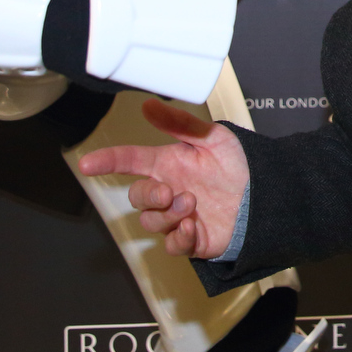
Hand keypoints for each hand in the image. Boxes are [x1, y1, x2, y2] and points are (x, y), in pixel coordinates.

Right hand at [77, 99, 249, 258]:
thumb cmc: (239, 165)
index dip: (107, 161)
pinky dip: (178, 239)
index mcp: (168, 164)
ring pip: (151, 223)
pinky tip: (192, 227)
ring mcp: (178, 216)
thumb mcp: (212, 137)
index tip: (87, 163)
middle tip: (169, 193)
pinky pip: (172, 246)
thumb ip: (179, 124)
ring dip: (168, 216)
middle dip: (148, 196)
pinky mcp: (192, 240)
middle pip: (137, 197)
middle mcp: (169, 190)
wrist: (264, 194)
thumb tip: (149, 106)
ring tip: (192, 206)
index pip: (129, 161)